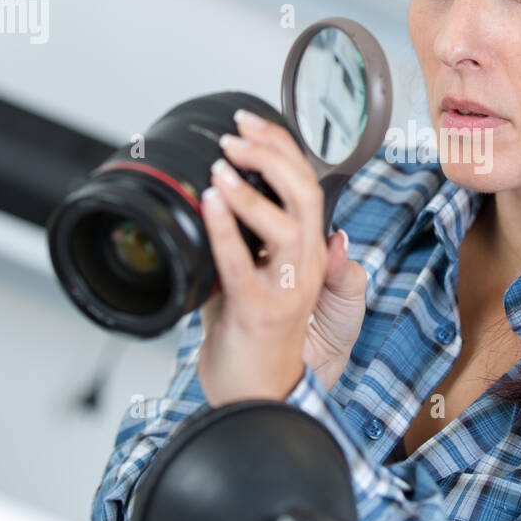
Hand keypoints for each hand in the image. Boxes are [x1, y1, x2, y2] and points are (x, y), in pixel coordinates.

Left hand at [195, 108, 363, 406]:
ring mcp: (289, 289)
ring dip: (253, 188)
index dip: (283, 147)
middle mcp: (307, 266)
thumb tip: (230, 197)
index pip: (307, 185)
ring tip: (224, 164)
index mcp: (307, 253)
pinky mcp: (261, 311)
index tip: (251, 121)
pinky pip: (245, 262)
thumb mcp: (250, 275)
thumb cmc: (252, 341)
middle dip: (272, 153)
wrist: (256, 399)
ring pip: (287, 223)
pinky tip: (212, 202)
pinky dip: (226, 228)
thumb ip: (249, 239)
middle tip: (237, 133)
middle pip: (306, 193)